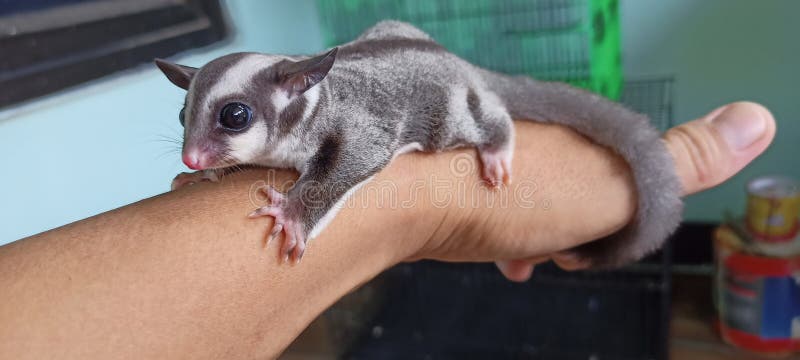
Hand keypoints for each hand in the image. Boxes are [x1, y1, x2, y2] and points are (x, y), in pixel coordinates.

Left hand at [410, 102, 775, 280]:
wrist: (396, 192)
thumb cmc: (507, 192)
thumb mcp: (611, 182)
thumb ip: (683, 158)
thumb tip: (761, 116)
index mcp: (574, 121)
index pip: (622, 163)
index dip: (620, 212)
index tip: (598, 241)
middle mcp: (530, 123)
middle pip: (571, 181)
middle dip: (570, 225)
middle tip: (555, 251)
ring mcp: (484, 142)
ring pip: (527, 195)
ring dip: (531, 234)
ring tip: (518, 258)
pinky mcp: (443, 163)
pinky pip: (485, 198)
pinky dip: (493, 230)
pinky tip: (487, 255)